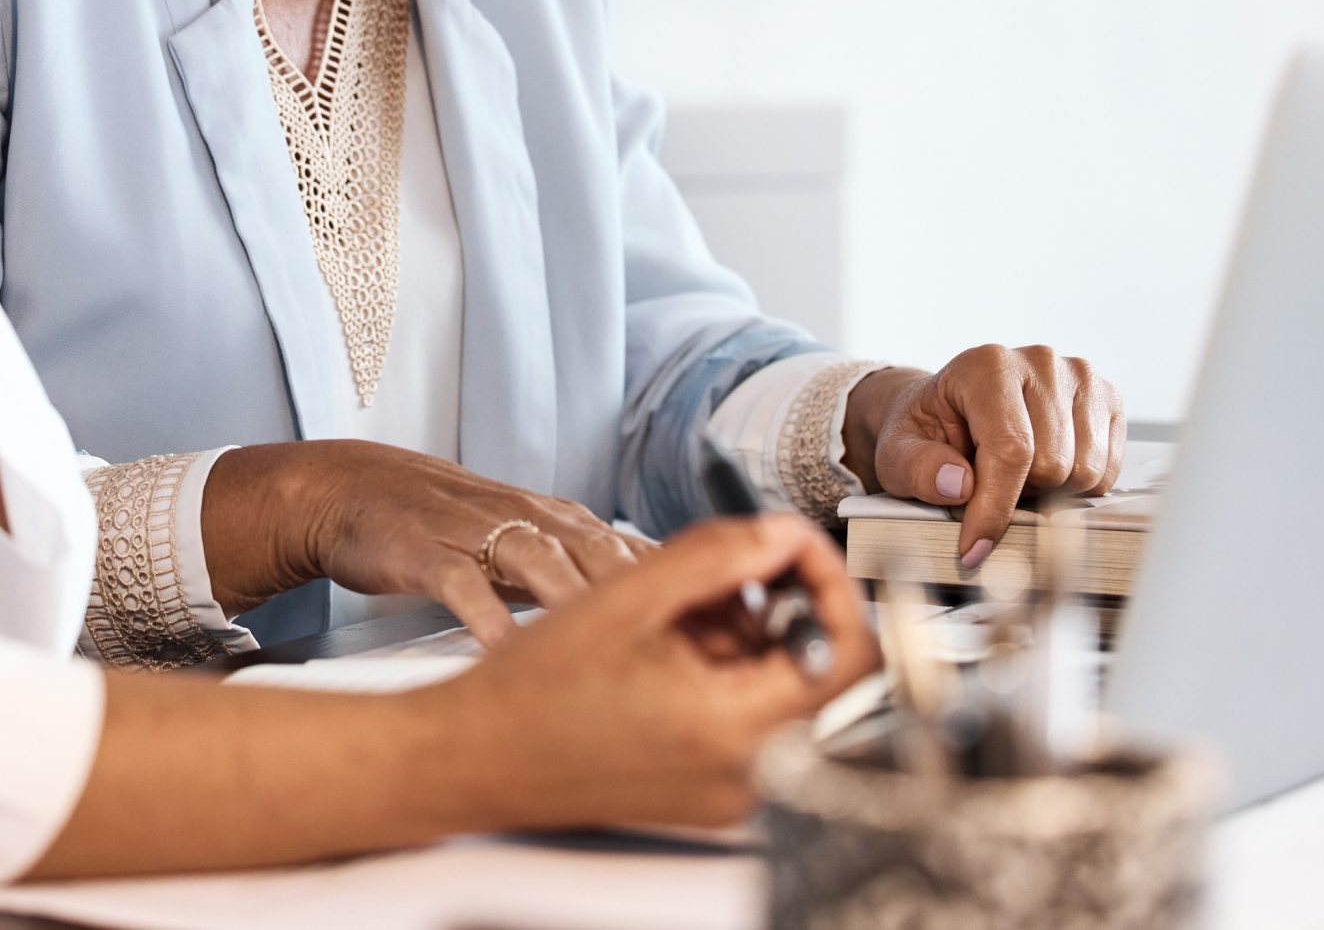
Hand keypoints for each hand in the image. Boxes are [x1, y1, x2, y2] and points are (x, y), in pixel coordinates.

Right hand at [199, 441, 653, 646]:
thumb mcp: (527, 541)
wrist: (354, 491)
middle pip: (605, 555)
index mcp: (564, 521)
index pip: (642, 554)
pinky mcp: (427, 551)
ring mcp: (478, 533)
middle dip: (650, 600)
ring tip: (612, 654)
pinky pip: (461, 583)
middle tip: (684, 655)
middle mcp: (531, 520)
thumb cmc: (446, 527)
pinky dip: (485, 613)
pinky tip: (503, 648)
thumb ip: (586, 572)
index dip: (682, 592)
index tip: (719, 639)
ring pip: (542, 561)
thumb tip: (661, 613)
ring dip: (579, 602)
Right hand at [431, 515, 878, 831]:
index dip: (832, 584)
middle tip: (720, 577)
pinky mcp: (705, 793)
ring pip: (779, 692)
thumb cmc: (529, 691)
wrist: (473, 757)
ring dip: (745, 638)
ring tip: (675, 615)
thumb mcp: (626, 596)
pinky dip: (723, 674)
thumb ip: (717, 556)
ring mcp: (726, 790)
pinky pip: (748, 722)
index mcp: (732, 728)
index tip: (794, 548)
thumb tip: (784, 531)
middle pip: (814, 670)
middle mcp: (744, 774)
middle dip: (776, 608)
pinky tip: (667, 651)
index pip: (851, 654)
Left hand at [844, 344, 1126, 567]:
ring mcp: (1080, 377)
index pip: (1011, 450)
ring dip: (1049, 491)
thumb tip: (958, 485)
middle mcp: (1040, 362)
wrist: (950, 408)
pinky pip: (1107, 471)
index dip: (994, 509)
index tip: (973, 549)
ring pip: (1086, 472)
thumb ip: (917, 468)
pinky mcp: (1107, 399)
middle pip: (1054, 465)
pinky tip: (1043, 467)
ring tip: (1015, 473)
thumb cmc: (926, 432)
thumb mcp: (897, 453)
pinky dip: (1075, 486)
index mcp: (986, 366)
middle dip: (1019, 494)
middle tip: (988, 482)